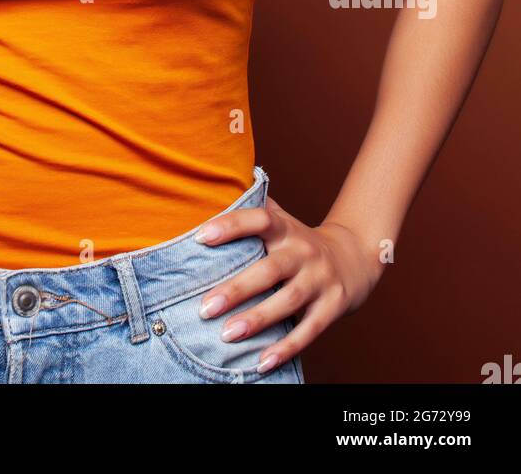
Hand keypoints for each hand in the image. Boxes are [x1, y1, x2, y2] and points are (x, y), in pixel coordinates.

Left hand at [194, 190, 383, 373]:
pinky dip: (286, 349)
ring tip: (227, 334)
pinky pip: (309, 330)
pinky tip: (262, 362)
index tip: (200, 237)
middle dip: (237, 288)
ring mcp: (321, 279)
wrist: (355, 258)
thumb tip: (210, 193)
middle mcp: (304, 251)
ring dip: (258, 319)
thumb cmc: (301, 243)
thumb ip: (252, 209)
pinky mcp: (334, 306)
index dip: (231, 225)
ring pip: (288, 301)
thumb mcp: (283, 222)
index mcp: (286, 229)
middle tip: (205, 307)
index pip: (260, 219)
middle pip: (270, 269)